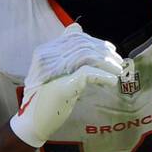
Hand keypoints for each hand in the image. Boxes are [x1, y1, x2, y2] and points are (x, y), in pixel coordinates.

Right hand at [10, 23, 122, 148]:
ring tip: (118, 71)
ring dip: (107, 63)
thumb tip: (77, 27)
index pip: (75, 37)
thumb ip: (65, 54)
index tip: (111, 50)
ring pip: (87, 56)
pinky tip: (112, 81)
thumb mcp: (55, 72)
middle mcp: (48, 56)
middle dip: (104, 52)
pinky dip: (103, 76)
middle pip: (82, 45)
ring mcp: (54, 69)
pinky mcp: (63, 85)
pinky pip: (88, 73)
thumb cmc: (45, 99)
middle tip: (119, 61)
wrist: (32, 123)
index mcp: (46, 52)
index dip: (95, 41)